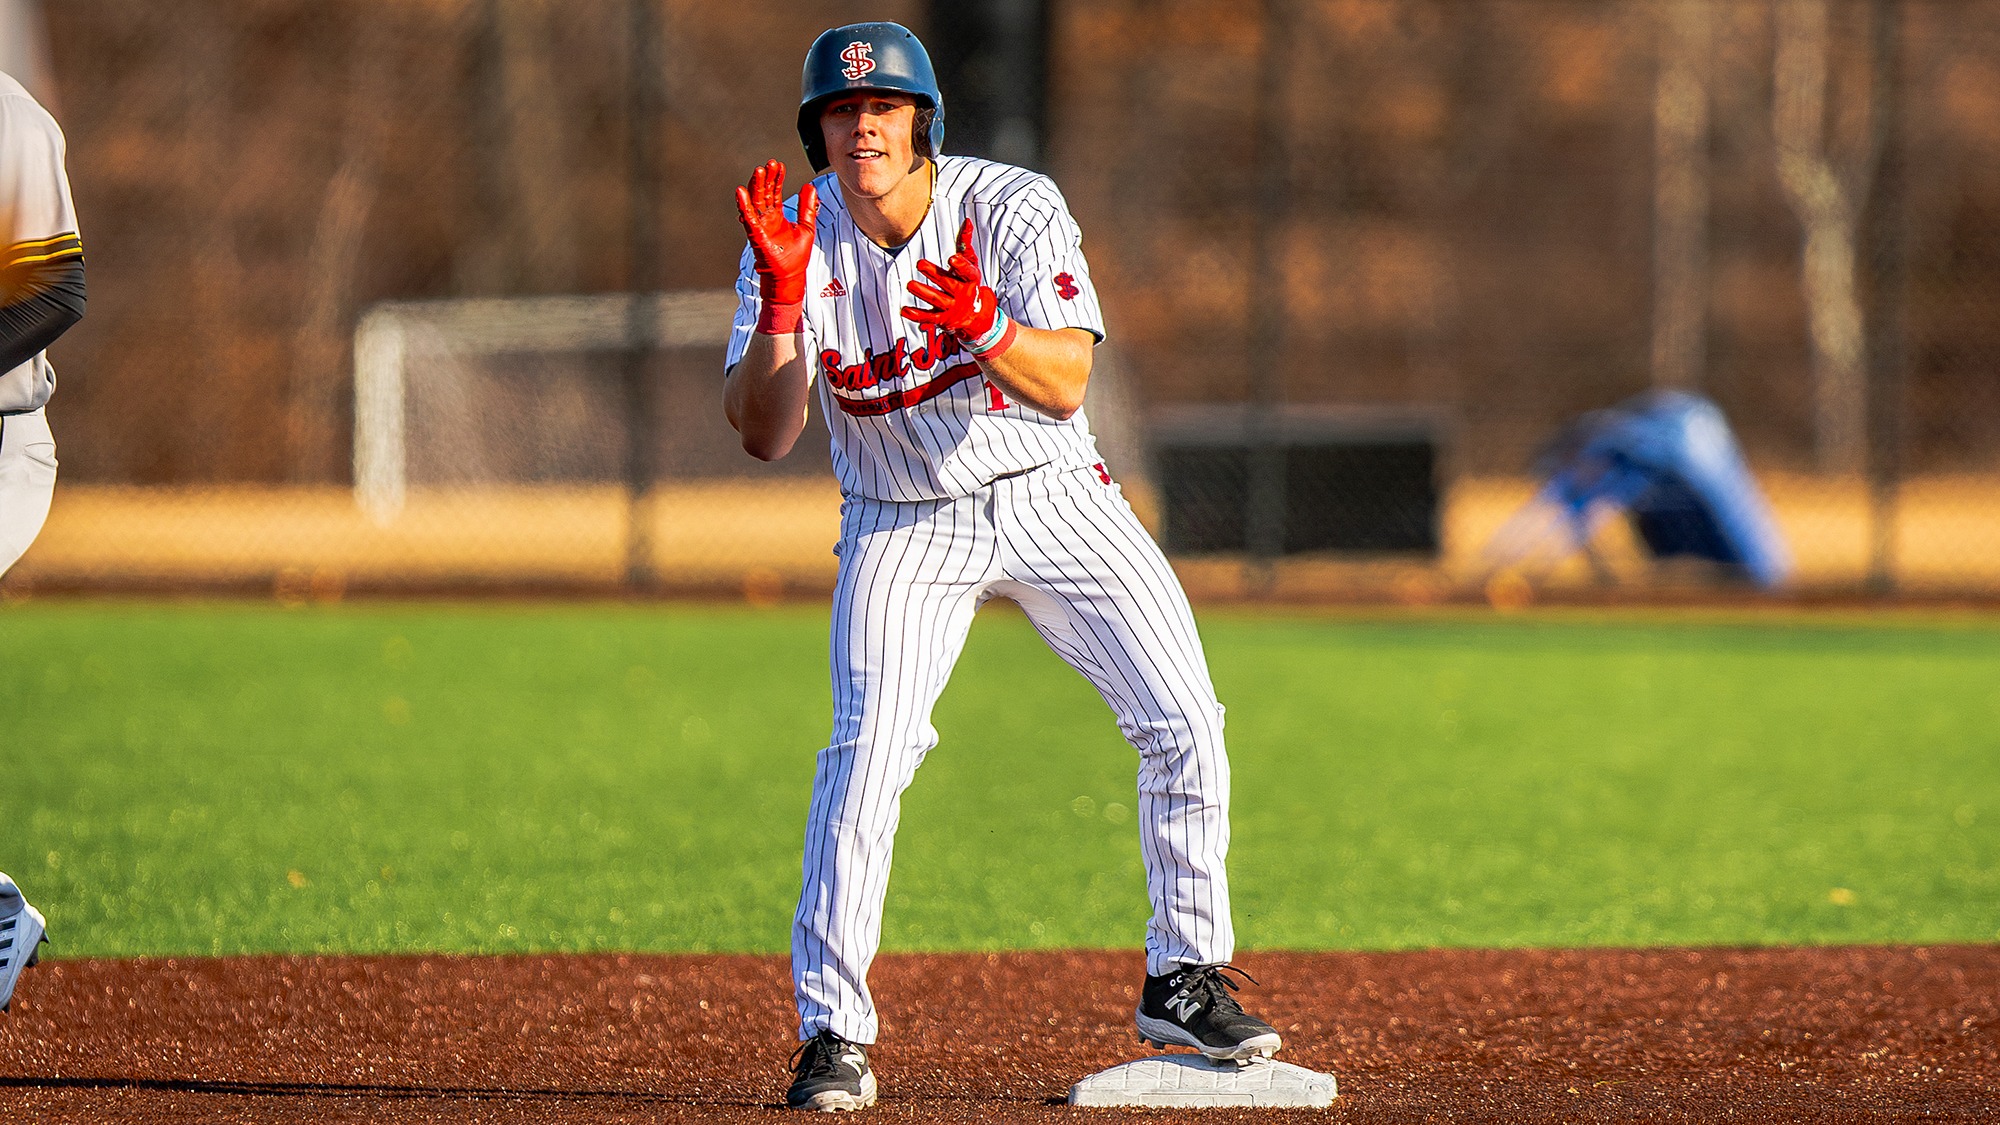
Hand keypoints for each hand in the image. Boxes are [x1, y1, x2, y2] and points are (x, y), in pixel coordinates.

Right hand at [735, 160, 817, 330]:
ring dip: (756, 186)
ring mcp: (760, 226)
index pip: (775, 191)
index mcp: (777, 216)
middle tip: (770, 163)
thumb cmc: (796, 256)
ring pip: (755, 202)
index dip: (777, 178)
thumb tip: (810, 186)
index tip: (779, 165)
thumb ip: (808, 207)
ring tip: (759, 170)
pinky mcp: (756, 236)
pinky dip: (744, 205)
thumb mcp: (806, 227)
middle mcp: (766, 219)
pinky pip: (748, 218)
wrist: (791, 278)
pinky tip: (741, 191)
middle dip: (767, 178)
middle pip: (764, 193)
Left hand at [902, 219, 1010, 355]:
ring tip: (910, 285)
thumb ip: (965, 244)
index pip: (969, 272)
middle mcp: (962, 293)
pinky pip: (929, 317)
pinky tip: (904, 310)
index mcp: (971, 279)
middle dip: (935, 275)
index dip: (962, 266)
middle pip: (949, 284)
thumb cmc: (968, 283)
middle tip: (920, 264)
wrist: (975, 316)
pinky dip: (917, 315)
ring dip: (924, 293)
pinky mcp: (942, 319)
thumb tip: (967, 221)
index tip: (952, 258)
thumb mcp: (970, 264)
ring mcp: (952, 308)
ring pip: (938, 300)